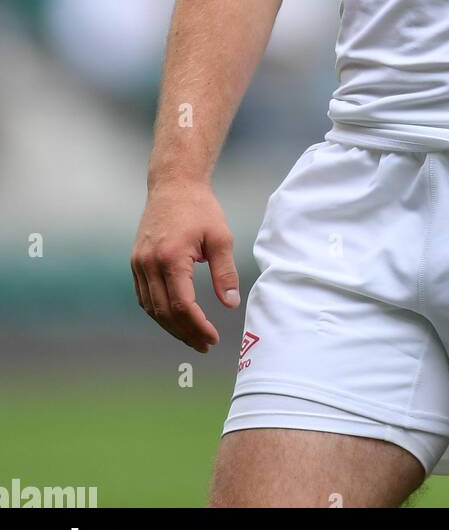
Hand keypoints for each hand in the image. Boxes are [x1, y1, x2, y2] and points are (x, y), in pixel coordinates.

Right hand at [131, 181, 239, 351]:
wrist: (174, 184)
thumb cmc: (200, 208)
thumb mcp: (221, 238)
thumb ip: (225, 272)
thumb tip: (231, 304)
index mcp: (171, 257)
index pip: (182, 305)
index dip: (197, 326)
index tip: (213, 337)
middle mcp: (149, 264)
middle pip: (164, 312)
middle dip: (185, 333)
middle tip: (204, 344)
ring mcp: (138, 263)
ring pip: (151, 308)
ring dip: (171, 327)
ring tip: (192, 337)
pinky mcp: (135, 262)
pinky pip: (144, 296)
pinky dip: (159, 312)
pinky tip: (175, 319)